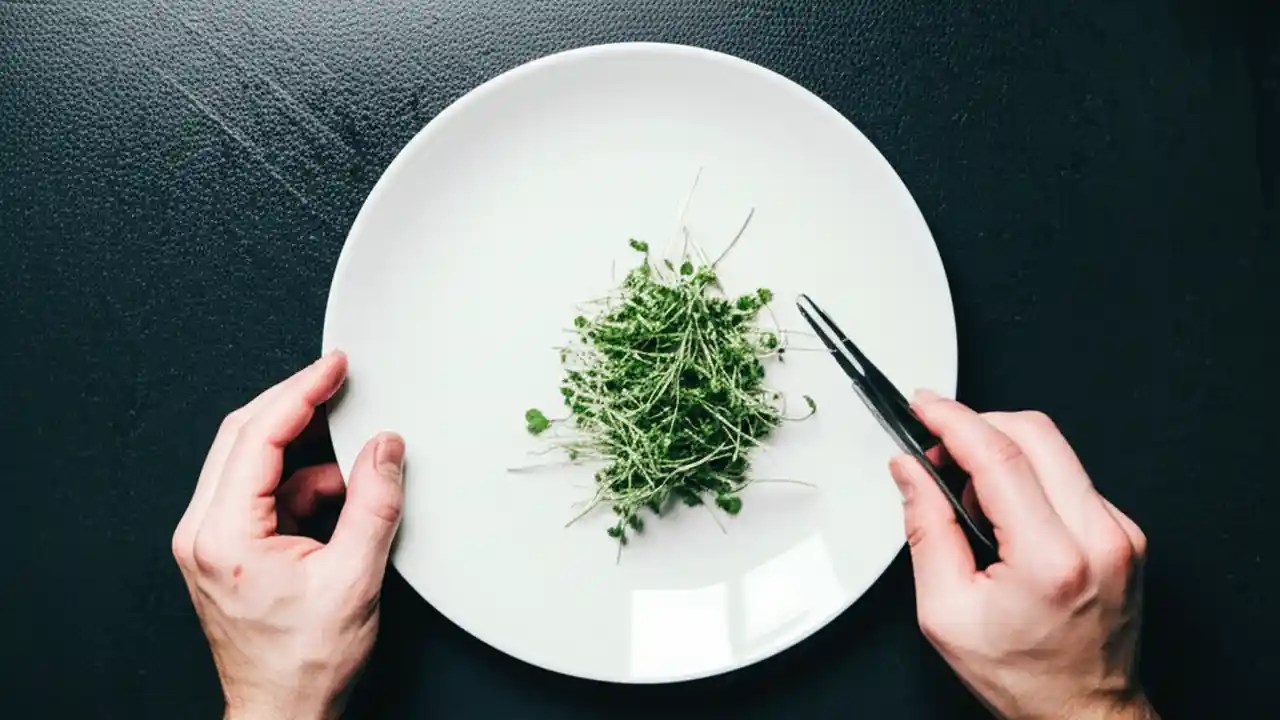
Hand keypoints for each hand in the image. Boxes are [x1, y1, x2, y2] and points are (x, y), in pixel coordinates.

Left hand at [171, 352, 404, 719]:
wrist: (281, 711)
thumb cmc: (304, 663)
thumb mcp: (354, 579)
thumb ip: (374, 505)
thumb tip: (385, 448)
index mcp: (224, 534)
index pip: (258, 436)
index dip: (300, 392)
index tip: (333, 367)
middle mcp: (204, 531)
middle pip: (244, 436)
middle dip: (295, 404)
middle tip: (337, 379)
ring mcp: (210, 539)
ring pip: (252, 461)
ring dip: (304, 452)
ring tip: (355, 468)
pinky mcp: (225, 547)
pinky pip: (263, 491)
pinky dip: (302, 484)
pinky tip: (337, 499)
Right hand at [889, 392, 1154, 719]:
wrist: (1083, 712)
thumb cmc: (1023, 676)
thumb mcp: (945, 612)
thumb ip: (925, 529)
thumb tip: (910, 470)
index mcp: (1051, 559)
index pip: (999, 456)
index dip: (953, 420)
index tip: (924, 406)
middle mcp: (1098, 538)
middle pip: (1035, 432)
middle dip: (977, 424)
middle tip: (939, 449)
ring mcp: (1119, 533)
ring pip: (1055, 449)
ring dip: (1002, 452)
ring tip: (971, 497)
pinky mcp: (1125, 533)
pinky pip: (1070, 477)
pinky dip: (1030, 478)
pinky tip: (1008, 516)